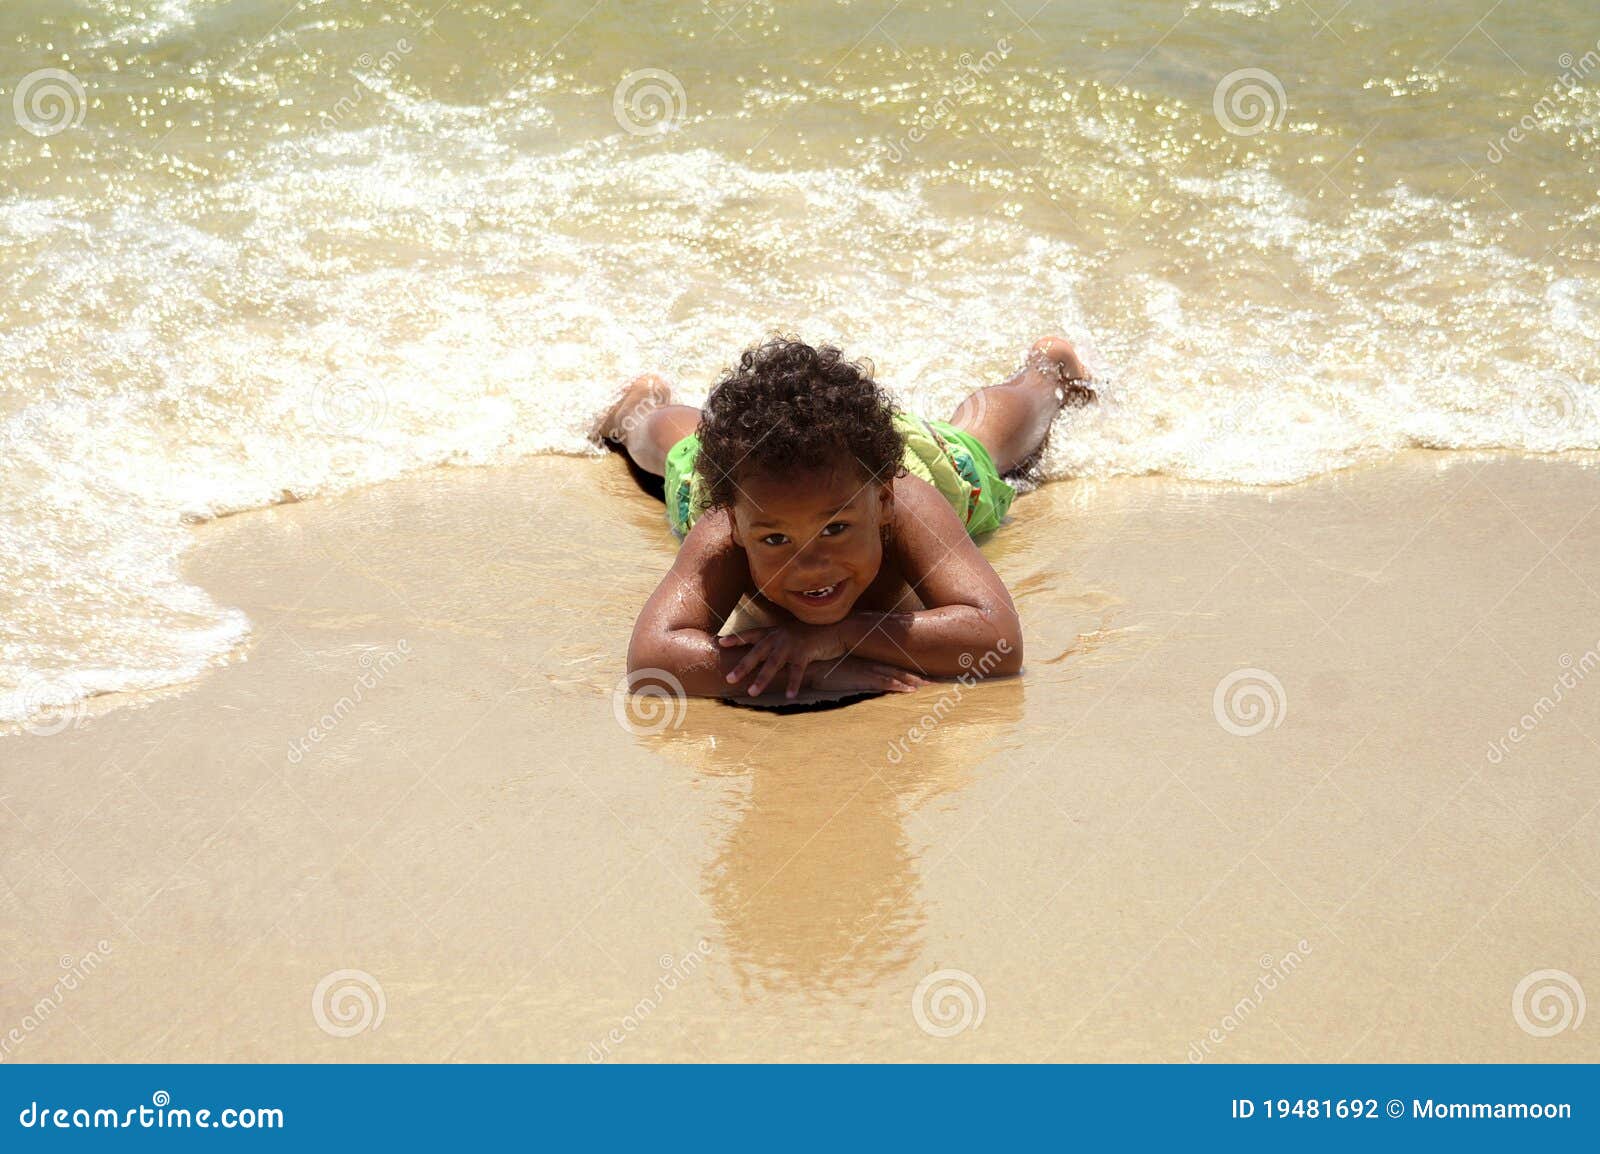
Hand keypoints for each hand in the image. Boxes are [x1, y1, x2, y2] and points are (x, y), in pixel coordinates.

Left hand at [718, 622, 848, 697]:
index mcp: (775, 631)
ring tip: (752, 692)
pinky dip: (792, 684)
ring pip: (773, 664)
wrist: (836, 627)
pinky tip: (789, 695)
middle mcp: (780, 637)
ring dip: (762, 680)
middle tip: (729, 678)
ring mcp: (792, 644)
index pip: (752, 634)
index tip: (721, 642)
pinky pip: (796, 671)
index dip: (737, 638)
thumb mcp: (792, 633)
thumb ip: (779, 641)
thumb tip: (767, 653)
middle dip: (743, 666)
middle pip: (757, 653)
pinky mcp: (805, 652)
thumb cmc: (813, 632)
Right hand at [807, 655, 926, 695]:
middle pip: (900, 669)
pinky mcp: (861, 677)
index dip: (909, 670)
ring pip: (896, 676)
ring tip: (929, 685)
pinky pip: (884, 682)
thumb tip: (860, 678)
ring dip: (913, 681)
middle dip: (918, 676)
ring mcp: (867, 670)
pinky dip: (898, 686)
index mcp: (867, 661)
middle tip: (936, 680)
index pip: (893, 665)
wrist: (811, 664)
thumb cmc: (823, 667)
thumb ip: (853, 672)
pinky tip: (911, 690)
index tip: (925, 676)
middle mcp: (870, 663)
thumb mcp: (842, 669)